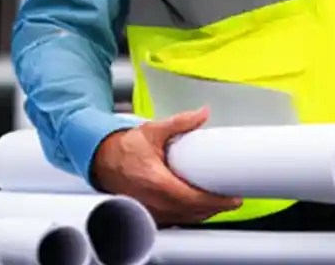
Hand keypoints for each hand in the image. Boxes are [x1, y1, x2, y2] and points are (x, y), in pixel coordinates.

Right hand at [91, 107, 241, 225]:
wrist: (101, 159)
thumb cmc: (124, 148)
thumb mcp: (154, 131)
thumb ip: (181, 122)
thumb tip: (203, 113)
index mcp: (156, 182)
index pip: (191, 199)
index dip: (215, 202)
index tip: (233, 198)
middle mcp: (153, 201)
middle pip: (192, 213)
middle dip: (215, 208)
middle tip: (233, 198)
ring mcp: (150, 210)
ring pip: (184, 219)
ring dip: (204, 213)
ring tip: (221, 202)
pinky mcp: (148, 213)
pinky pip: (174, 220)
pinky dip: (190, 216)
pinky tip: (200, 208)